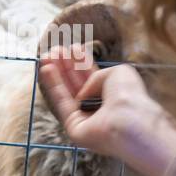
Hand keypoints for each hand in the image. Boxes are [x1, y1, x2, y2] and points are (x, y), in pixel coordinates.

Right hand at [38, 44, 175, 175]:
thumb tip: (86, 88)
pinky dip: (53, 85)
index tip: (71, 48)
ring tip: (47, 55)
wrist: (127, 121)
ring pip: (67, 92)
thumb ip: (98, 73)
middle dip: (66, 66)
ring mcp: (86, 118)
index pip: (94, 78)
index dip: (81, 62)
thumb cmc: (128, 96)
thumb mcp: (119, 72)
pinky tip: (46, 68)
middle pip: (78, 84)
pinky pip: (61, 103)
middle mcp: (100, 107)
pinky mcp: (73, 127)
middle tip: (55, 49)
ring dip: (57, 73)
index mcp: (114, 95)